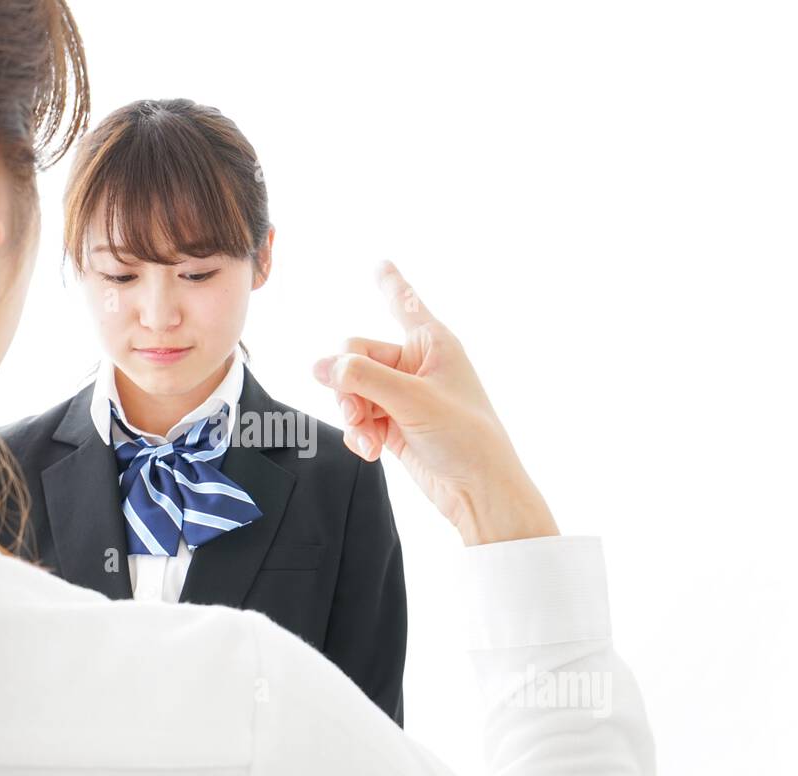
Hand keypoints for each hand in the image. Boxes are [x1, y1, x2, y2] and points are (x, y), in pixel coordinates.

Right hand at [312, 261, 558, 546]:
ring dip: (352, 414)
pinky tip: (370, 450)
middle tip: (355, 412)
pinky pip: (360, 418)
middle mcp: (416, 365)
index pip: (405, 302)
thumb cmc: (466, 437)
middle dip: (348, 385)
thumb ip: (361, 376)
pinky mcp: (394, 424)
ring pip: (352, 390)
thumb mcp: (411, 399)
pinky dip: (359, 433)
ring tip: (367, 437)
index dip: (391, 283)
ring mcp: (403, 396)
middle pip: (356, 356)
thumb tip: (318, 366)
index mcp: (432, 343)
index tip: (381, 263)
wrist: (479, 489)